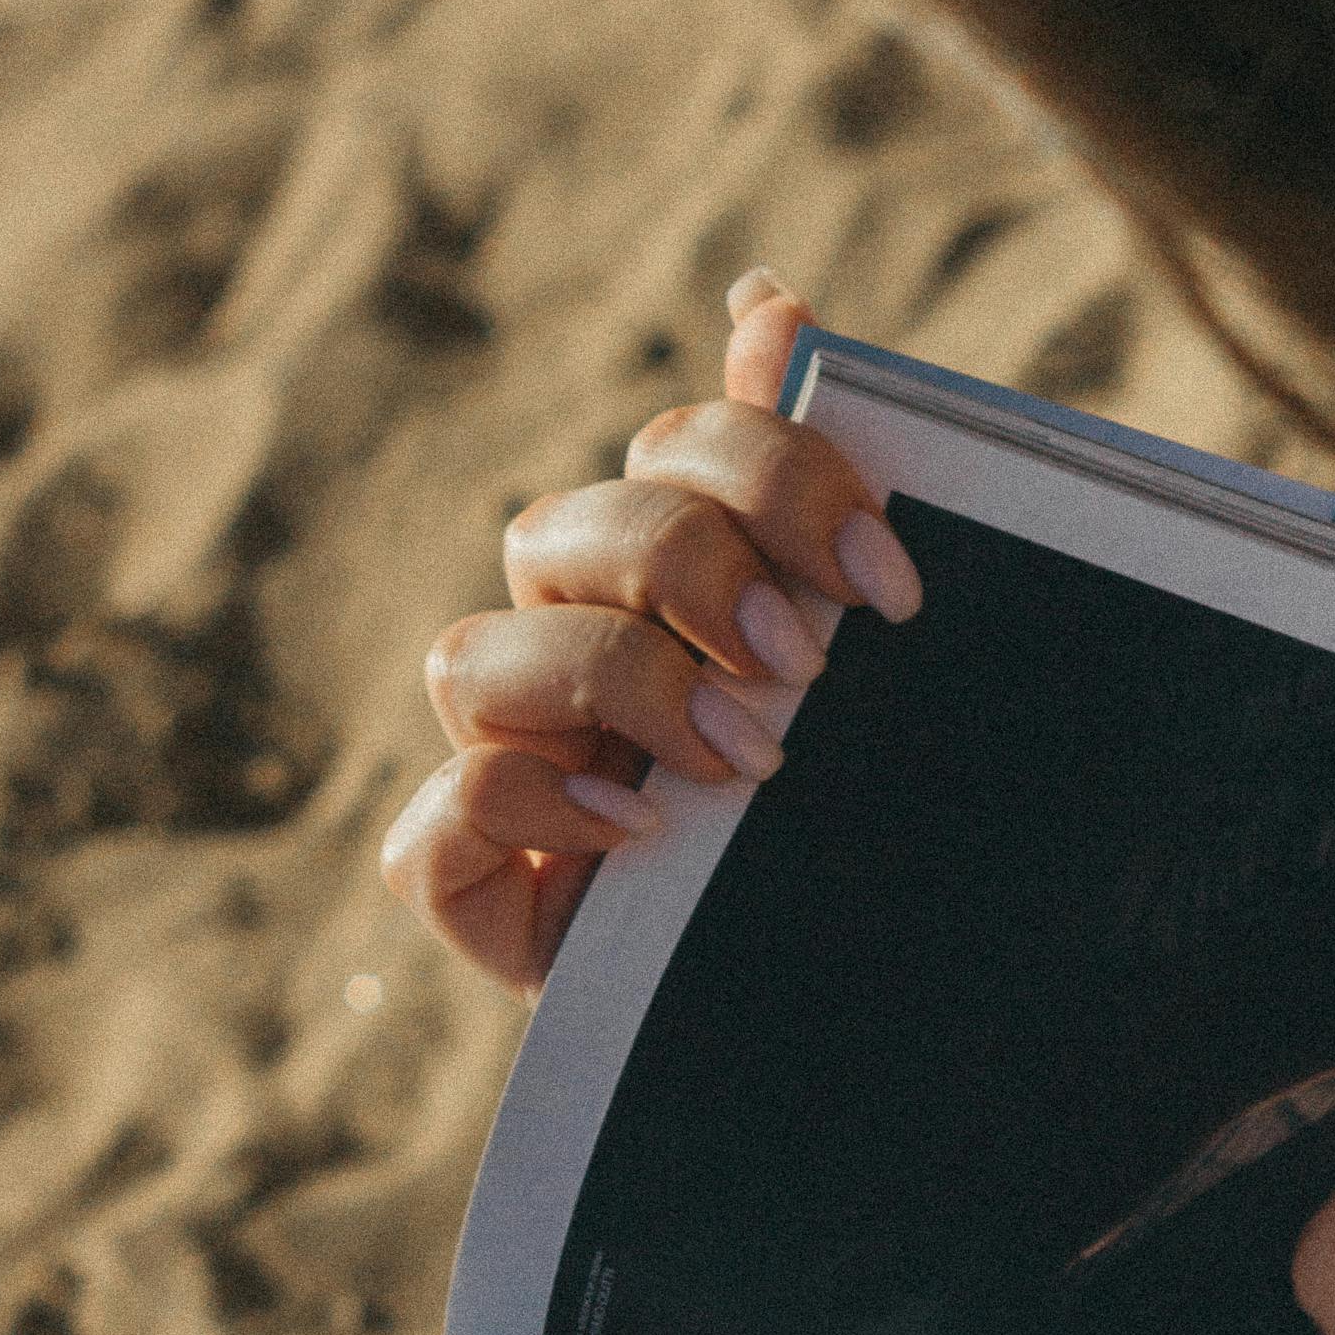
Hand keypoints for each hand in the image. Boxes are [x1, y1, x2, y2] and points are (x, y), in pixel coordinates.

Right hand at [379, 267, 922, 992]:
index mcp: (668, 579)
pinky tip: (645, 832)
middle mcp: (573, 652)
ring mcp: (511, 767)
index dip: (771, 474)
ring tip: (747, 762)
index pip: (674, 453)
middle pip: (568, 528)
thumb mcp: (877, 680)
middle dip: (694, 570)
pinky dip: (534, 806)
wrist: (861, 1030)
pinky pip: (443, 817)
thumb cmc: (860, 840)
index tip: (891, 581)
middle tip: (807, 664)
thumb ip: (816, 499)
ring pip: (480, 654)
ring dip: (619, 684)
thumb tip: (772, 305)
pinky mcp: (476, 886)